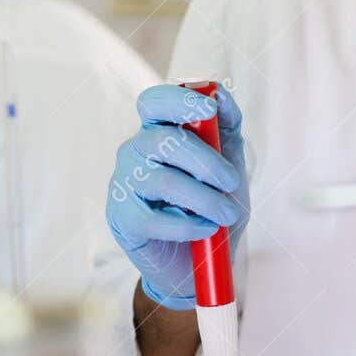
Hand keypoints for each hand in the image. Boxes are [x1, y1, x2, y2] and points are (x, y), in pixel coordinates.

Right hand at [106, 84, 249, 309]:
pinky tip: (206, 229)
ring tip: (226, 213)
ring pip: (161, 180)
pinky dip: (187, 225)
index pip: (154, 102)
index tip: (208, 110)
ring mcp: (124, 184)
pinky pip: (153, 219)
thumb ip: (227, 127)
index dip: (178, 100)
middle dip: (206, 161)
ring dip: (203, 198)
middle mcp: (136, 152)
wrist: (198, 259)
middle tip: (232, 181)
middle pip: (163, 140)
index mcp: (159, 130)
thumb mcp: (229, 162)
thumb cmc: (211, 203)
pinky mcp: (123, 219)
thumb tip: (222, 96)